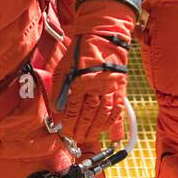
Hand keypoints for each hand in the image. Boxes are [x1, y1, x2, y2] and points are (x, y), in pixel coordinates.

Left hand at [51, 0, 133, 146]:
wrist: (101, 38)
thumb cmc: (79, 52)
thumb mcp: (63, 68)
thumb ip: (59, 89)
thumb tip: (57, 109)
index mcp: (80, 82)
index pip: (74, 109)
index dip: (69, 123)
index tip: (66, 132)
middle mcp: (96, 87)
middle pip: (88, 115)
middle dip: (82, 130)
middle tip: (76, 139)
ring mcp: (110, 88)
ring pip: (104, 115)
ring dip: (96, 129)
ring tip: (89, 138)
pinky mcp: (120, 88)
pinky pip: (118, 109)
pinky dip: (114, 122)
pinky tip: (109, 132)